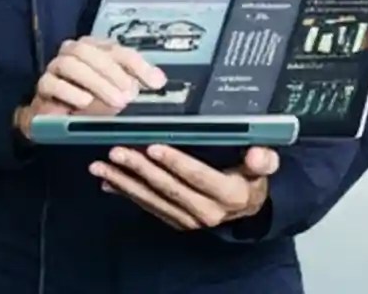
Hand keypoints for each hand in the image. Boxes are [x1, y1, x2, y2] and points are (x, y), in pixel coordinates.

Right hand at [15, 37, 166, 140]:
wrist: (57, 115)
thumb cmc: (89, 97)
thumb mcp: (115, 89)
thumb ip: (135, 80)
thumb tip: (159, 79)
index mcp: (95, 47)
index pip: (118, 50)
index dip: (138, 65)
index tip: (155, 83)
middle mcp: (73, 51)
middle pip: (90, 51)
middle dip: (113, 72)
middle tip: (129, 95)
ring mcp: (55, 67)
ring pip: (71, 64)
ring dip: (96, 82)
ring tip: (114, 101)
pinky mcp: (43, 85)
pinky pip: (53, 83)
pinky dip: (71, 92)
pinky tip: (86, 103)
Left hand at [90, 145, 278, 230]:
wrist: (247, 207)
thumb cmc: (250, 178)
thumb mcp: (265, 166)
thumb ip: (264, 160)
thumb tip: (258, 154)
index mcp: (229, 195)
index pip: (198, 176)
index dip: (176, 162)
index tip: (154, 147)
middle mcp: (207, 211)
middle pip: (169, 188)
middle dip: (140, 169)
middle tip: (117, 151)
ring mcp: (188, 219)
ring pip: (152, 199)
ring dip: (125, 182)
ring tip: (101, 166)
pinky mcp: (175, 220)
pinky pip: (147, 206)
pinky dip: (126, 193)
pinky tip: (108, 180)